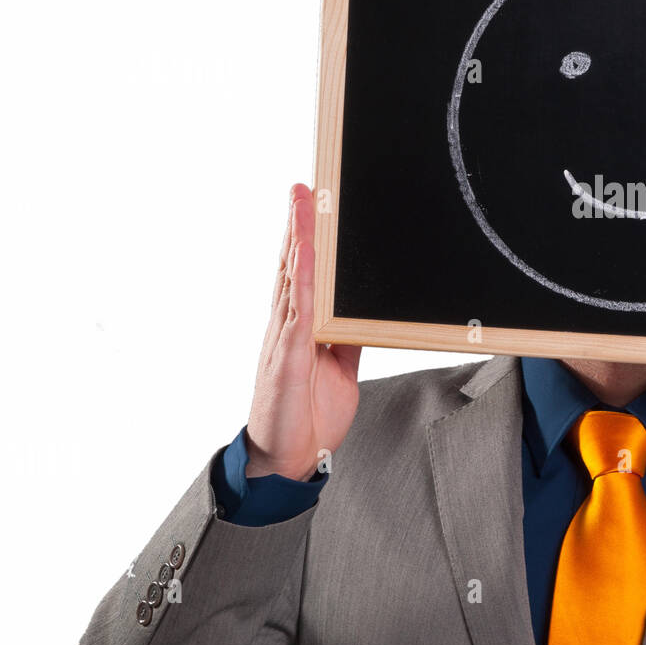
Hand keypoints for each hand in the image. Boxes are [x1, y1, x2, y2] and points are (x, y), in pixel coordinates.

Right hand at [245, 185, 361, 479]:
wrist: (289, 458)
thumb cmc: (307, 415)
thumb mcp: (340, 369)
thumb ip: (346, 338)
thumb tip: (361, 315)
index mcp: (299, 328)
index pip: (302, 274)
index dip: (306, 239)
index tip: (313, 205)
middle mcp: (287, 325)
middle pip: (292, 264)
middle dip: (299, 224)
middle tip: (306, 186)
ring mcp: (284, 336)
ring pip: (292, 276)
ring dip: (299, 237)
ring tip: (304, 200)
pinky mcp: (287, 354)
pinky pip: (298, 307)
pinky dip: (303, 276)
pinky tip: (308, 251)